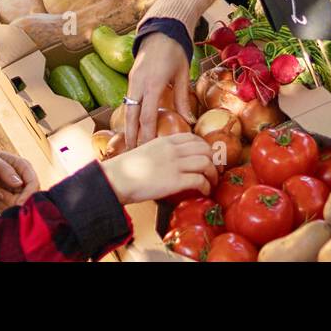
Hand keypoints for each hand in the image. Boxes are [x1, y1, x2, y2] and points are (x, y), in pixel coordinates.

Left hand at [0, 143, 38, 211]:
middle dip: (12, 201)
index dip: (28, 196)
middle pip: (27, 199)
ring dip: (3, 203)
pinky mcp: (8, 198)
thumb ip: (5, 170)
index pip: (33, 184)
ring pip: (17, 206)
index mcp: (23, 167)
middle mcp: (23, 179)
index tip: (17, 204)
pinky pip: (7, 209)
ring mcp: (16, 190)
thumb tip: (19, 183)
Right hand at [100, 133, 217, 204]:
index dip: (204, 147)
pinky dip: (206, 186)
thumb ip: (160, 152)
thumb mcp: (146, 152)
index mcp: (165, 140)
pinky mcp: (175, 181)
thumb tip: (170, 162)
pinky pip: (199, 180)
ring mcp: (175, 164)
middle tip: (214, 170)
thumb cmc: (125, 169)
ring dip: (213, 174)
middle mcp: (172, 149)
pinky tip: (205, 191)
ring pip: (206, 163)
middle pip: (204, 148)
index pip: (193, 138)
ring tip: (212, 182)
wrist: (116, 179)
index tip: (207, 157)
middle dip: (213, 160)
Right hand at [124, 33, 191, 147]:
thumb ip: (183, 99)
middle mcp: (139, 84)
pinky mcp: (131, 78)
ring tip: (131, 143)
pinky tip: (133, 124)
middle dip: (131, 135)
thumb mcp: (183, 74)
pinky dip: (130, 114)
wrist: (162, 30)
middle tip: (133, 152)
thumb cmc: (176, 51)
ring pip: (127, 109)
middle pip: (131, 116)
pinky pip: (128, 100)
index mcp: (153, 84)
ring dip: (128, 126)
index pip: (147, 116)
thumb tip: (190, 121)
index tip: (148, 148)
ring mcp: (132, 80)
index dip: (146, 134)